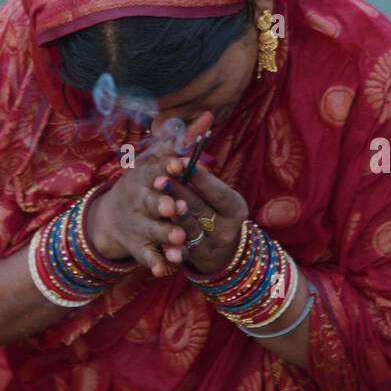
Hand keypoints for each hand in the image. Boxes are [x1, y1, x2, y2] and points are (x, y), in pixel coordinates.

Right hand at [87, 113, 211, 277]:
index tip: (179, 166)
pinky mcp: (139, 247)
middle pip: (150, 201)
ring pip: (152, 230)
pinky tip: (165, 269)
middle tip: (175, 206)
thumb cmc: (146, 182)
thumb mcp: (158, 159)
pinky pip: (148, 257)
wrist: (113, 217)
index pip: (155, 168)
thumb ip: (184, 140)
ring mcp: (138, 224)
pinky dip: (156, 263)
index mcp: (144, 174)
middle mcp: (139, 199)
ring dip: (164, 233)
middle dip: (163, 203)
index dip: (167, 168)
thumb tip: (208, 115)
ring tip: (179, 237)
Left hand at [150, 157, 248, 278]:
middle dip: (179, 193)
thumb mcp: (214, 189)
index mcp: (235, 208)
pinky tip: (156, 239)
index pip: (218, 192)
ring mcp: (210, 247)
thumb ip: (201, 167)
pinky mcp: (193, 260)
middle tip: (159, 179)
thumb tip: (196, 130)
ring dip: (171, 216)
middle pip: (200, 208)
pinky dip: (167, 248)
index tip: (180, 163)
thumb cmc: (212, 207)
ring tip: (155, 202)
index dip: (199, 178)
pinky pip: (178, 253)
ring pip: (187, 230)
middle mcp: (226, 229)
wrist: (216, 247)